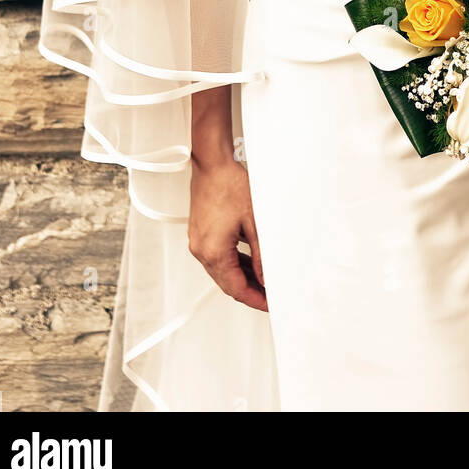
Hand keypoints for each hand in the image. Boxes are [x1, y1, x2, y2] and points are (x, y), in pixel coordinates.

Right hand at [188, 150, 267, 311]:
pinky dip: (233, 264)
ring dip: (242, 278)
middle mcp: (201, 251)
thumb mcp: (254, 223)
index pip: (236, 288)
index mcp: (213, 252)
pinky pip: (217, 258)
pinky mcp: (200, 234)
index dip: (255, 299)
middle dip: (250, 291)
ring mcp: (198, 243)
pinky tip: (249, 263)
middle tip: (269, 295)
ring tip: (263, 280)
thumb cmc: (229, 185)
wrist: (212, 164)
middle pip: (227, 283)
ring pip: (222, 272)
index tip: (269, 304)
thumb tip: (265, 277)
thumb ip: (260, 255)